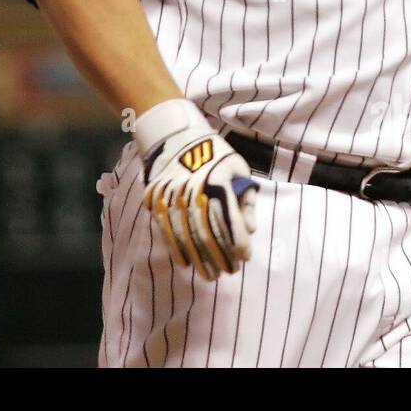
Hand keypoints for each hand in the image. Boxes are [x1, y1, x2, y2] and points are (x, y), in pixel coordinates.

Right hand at [136, 101, 258, 280]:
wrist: (176, 134)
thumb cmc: (214, 152)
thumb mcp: (239, 168)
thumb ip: (247, 199)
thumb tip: (251, 230)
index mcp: (217, 183)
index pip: (230, 222)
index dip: (238, 244)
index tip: (245, 258)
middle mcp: (194, 191)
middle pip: (207, 233)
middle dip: (220, 257)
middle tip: (228, 273)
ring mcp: (173, 196)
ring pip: (186, 235)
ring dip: (199, 259)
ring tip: (209, 276)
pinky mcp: (159, 199)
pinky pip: (167, 229)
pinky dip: (176, 249)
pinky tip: (185, 263)